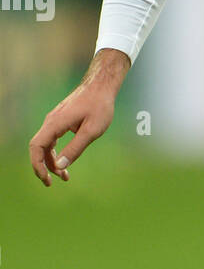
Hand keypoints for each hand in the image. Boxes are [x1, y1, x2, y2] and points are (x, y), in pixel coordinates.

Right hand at [29, 49, 128, 185]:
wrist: (101, 86)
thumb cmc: (99, 106)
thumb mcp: (91, 131)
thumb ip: (75, 149)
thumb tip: (60, 166)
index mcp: (55, 123)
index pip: (36, 146)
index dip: (37, 165)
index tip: (46, 179)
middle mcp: (51, 122)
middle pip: (39, 148)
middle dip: (43, 167)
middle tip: (52, 183)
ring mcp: (55, 121)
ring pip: (46, 145)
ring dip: (52, 162)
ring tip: (64, 176)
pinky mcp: (61, 121)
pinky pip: (53, 140)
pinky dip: (57, 153)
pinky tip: (66, 163)